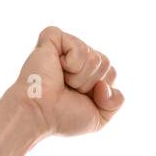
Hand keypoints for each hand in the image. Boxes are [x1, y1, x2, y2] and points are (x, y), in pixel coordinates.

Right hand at [8, 26, 124, 136]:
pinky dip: (72, 63)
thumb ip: (115, 102)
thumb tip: (106, 84)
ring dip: (80, 77)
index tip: (80, 98)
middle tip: (69, 89)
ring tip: (61, 81)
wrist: (39, 114)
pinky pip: (79, 47)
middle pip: (105, 62)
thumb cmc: (62, 117)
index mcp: (88, 71)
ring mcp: (65, 46)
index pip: (111, 72)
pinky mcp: (53, 37)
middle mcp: (77, 57)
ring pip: (95, 57)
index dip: (101, 90)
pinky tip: (57, 68)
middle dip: (91, 83)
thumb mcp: (99, 117)